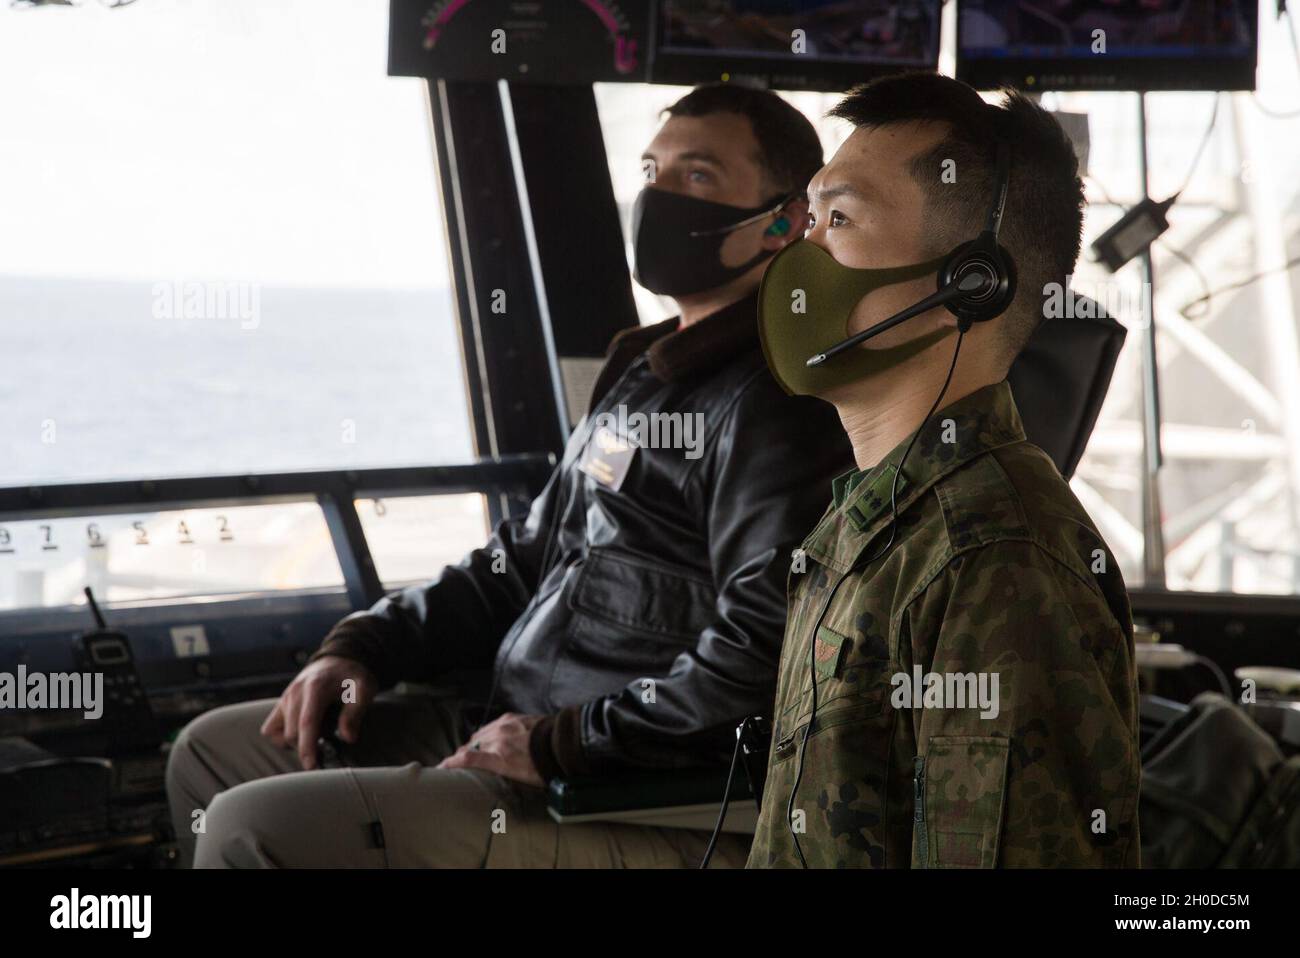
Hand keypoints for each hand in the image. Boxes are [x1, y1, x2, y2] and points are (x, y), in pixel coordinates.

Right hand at [260, 655, 376, 769]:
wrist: (335, 661)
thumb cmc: (351, 675)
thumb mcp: (364, 688)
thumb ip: (355, 712)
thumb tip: (348, 738)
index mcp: (315, 687)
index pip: (307, 723)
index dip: (307, 747)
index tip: (312, 765)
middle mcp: (295, 693)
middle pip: (292, 733)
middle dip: (309, 747)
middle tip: (330, 744)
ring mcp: (284, 699)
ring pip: (280, 734)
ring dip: (297, 742)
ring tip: (318, 734)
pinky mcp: (280, 705)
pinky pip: (270, 730)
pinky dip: (283, 737)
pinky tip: (302, 733)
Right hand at [436, 712, 545, 786]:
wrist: (562, 744)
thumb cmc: (545, 766)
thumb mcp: (521, 779)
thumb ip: (501, 773)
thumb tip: (489, 779)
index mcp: (500, 757)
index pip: (466, 758)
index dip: (450, 763)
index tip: (440, 767)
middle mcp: (498, 739)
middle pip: (470, 746)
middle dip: (463, 755)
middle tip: (462, 763)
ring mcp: (504, 725)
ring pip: (480, 734)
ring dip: (476, 744)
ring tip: (478, 752)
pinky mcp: (511, 717)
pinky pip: (492, 725)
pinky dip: (488, 733)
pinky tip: (491, 738)